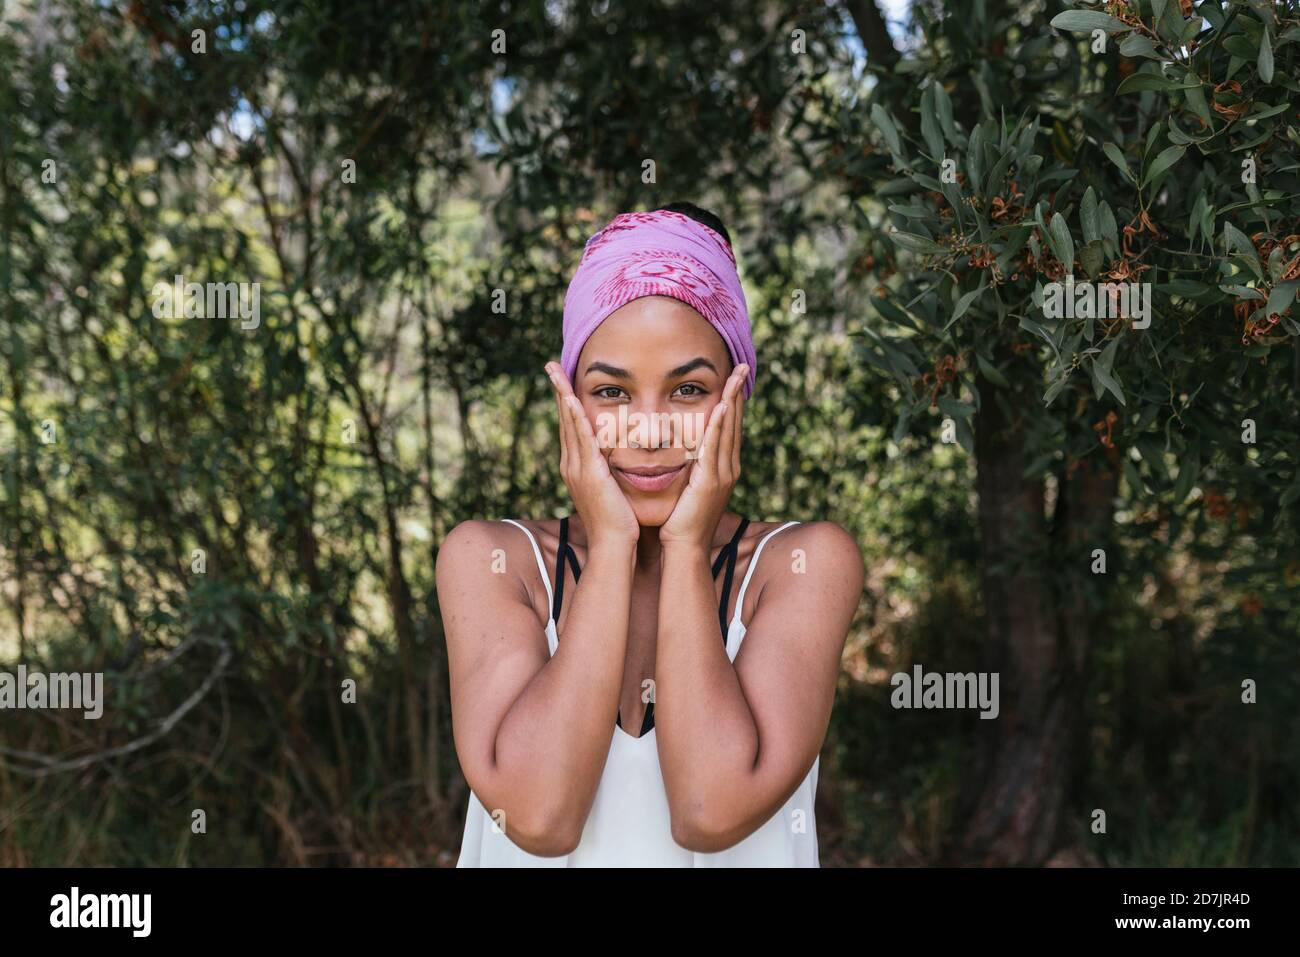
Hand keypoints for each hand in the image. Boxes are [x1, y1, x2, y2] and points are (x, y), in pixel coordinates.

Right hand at [546, 362, 639, 546]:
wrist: (614, 546)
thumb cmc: (618, 522)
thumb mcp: (611, 491)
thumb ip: (610, 472)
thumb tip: (616, 459)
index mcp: (577, 468)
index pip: (571, 427)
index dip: (567, 402)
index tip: (564, 381)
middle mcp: (571, 465)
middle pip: (564, 420)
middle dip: (558, 391)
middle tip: (552, 366)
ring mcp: (577, 469)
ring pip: (569, 424)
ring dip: (563, 395)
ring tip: (556, 372)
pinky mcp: (589, 473)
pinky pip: (581, 440)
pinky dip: (576, 418)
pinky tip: (573, 399)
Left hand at [659, 364, 747, 549]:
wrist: (684, 547)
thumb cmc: (681, 520)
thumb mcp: (688, 487)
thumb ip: (690, 467)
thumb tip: (683, 450)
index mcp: (723, 468)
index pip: (729, 426)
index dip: (732, 400)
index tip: (733, 377)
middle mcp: (728, 468)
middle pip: (734, 422)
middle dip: (738, 392)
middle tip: (742, 366)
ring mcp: (722, 474)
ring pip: (728, 430)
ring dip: (732, 401)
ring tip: (735, 376)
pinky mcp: (711, 481)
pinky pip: (715, 447)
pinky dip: (720, 426)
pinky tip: (722, 407)